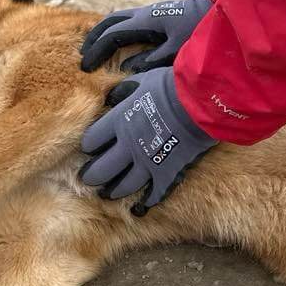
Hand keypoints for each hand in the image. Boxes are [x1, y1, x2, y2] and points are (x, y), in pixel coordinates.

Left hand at [79, 66, 216, 212]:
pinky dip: (147, 200)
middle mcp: (128, 145)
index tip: (89, 148)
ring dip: (114, 191)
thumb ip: (125, 92)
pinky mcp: (166, 172)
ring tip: (108, 194)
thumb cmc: (171, 86)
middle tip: (87, 179)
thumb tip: (114, 96)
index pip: (92, 141)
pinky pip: (154, 193)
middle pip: (101, 169)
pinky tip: (142, 204)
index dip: (88, 146)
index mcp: (118, 121)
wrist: (198, 101)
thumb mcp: (141, 81)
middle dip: (92, 176)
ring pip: (123, 185)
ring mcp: (147, 162)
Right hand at [80, 0, 212, 72]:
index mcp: (147, 20)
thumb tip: (128, 67)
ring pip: (120, 18)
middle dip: (94, 37)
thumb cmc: (202, 32)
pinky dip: (119, 30)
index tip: (86, 68)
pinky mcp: (162, 15)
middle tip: (83, 55)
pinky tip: (120, 42)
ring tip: (96, 49)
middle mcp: (146, 13)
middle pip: (110, 21)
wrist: (224, 12)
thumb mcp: (178, 51)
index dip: (97, 51)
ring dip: (106, 32)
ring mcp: (154, 12)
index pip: (112, 34)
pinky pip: (132, 20)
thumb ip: (152, 60)